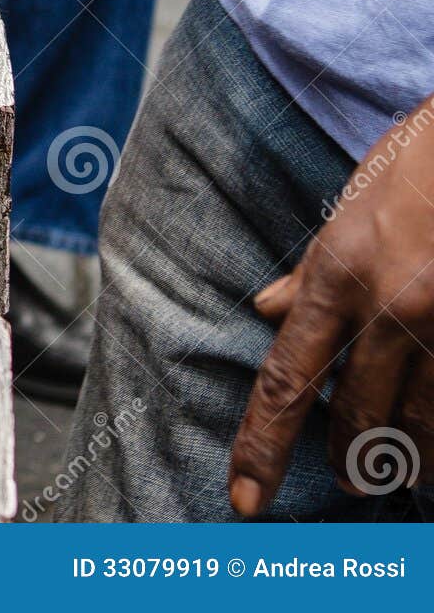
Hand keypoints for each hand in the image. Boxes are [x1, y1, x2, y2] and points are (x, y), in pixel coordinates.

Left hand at [229, 103, 433, 514]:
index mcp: (338, 275)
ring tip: (407, 471)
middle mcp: (392, 308)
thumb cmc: (422, 162)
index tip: (244, 499)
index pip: (285, 381)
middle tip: (348, 478)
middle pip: (358, 416)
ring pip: (426, 423)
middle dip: (350, 457)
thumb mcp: (352, 206)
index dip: (261, 447)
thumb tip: (268, 309)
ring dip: (413, 455)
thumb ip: (311, 273)